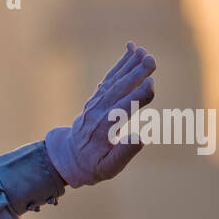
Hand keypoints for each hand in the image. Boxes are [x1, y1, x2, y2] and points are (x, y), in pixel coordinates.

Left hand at [44, 42, 156, 187]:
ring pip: (114, 81)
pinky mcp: (97, 98)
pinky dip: (120, 64)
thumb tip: (140, 137)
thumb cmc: (92, 166)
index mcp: (104, 131)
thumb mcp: (108, 168)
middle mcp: (99, 113)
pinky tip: (131, 49)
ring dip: (128, 65)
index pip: (122, 110)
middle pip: (118, 91)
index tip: (150, 84)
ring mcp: (96, 104)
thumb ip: (123, 153)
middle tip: (150, 59)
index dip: (136, 97)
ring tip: (143, 51)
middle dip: (134, 75)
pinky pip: (110, 78)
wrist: (67, 157)